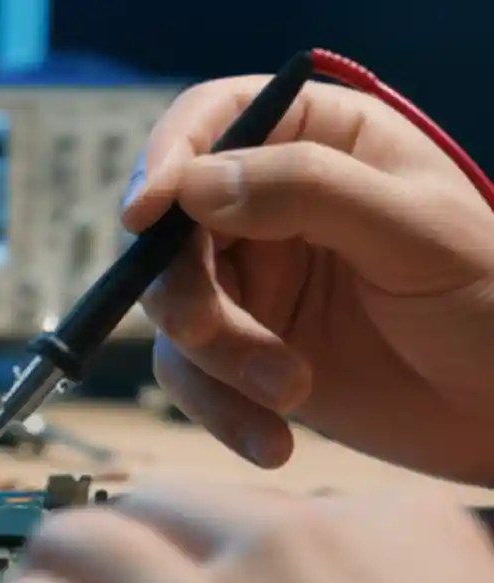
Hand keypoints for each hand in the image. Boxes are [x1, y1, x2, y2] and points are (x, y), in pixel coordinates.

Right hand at [124, 76, 493, 482]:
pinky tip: (276, 440)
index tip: (145, 213)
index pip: (213, 119)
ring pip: (171, 304)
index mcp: (318, 141)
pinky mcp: (240, 350)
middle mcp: (267, 203)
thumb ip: (309, 191)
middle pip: (170, 224)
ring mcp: (250, 279)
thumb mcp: (415, 232)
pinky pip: (189, 373)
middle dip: (182, 285)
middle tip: (207, 330)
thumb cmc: (489, 303)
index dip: (167, 157)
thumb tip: (195, 186)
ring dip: (215, 357)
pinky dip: (217, 409)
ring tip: (290, 389)